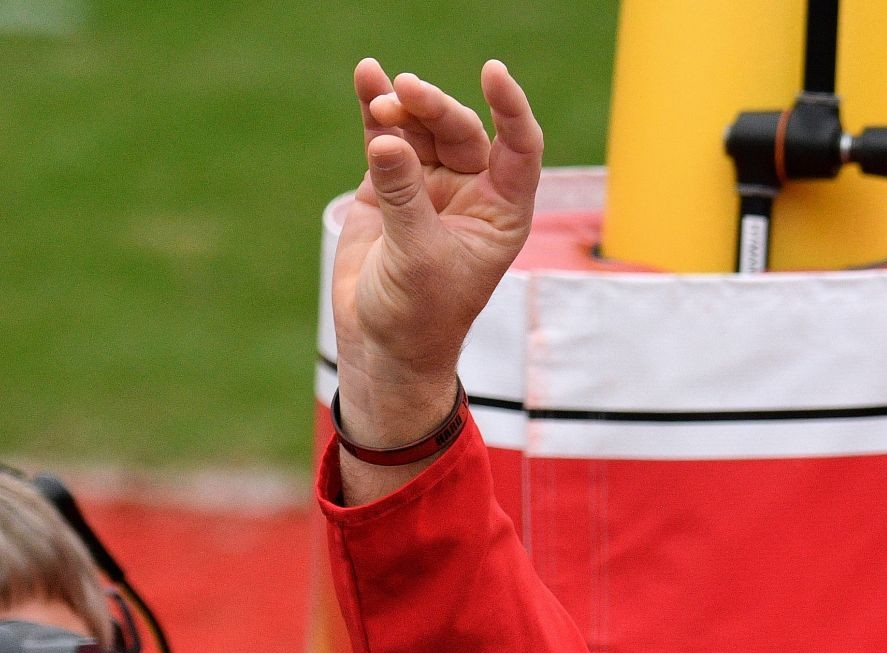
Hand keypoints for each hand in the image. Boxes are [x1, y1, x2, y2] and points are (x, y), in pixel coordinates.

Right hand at [329, 57, 542, 499]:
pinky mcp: (387, 183)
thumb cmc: (419, 315)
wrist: (381, 344)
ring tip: (380, 98)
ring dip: (402, 107)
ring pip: (423, 127)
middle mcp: (472, 192)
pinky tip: (366, 74)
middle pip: (462, 130)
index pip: (520, 147)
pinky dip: (374, 106)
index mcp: (503, 212)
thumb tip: (387, 137)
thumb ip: (404, 196)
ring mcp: (429, 184)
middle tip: (404, 94)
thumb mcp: (418, 256)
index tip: (494, 74)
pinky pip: (384, 136)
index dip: (511, 108)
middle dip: (435, 107)